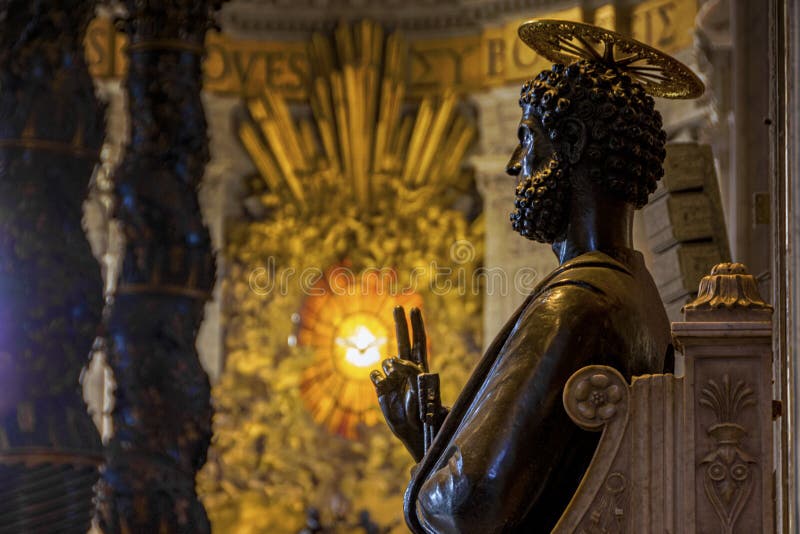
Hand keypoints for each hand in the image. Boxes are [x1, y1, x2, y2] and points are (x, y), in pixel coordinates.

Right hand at [370, 306, 428, 461]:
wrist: (413, 430)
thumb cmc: (423, 413)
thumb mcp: (421, 391)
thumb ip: (410, 373)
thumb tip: (393, 361)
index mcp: (419, 367)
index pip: (418, 341)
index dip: (416, 325)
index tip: (414, 309)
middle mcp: (406, 369)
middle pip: (403, 341)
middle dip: (400, 323)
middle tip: (398, 306)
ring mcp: (393, 377)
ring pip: (387, 361)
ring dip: (392, 369)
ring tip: (400, 386)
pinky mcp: (381, 387)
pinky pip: (376, 374)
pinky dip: (379, 377)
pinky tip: (383, 386)